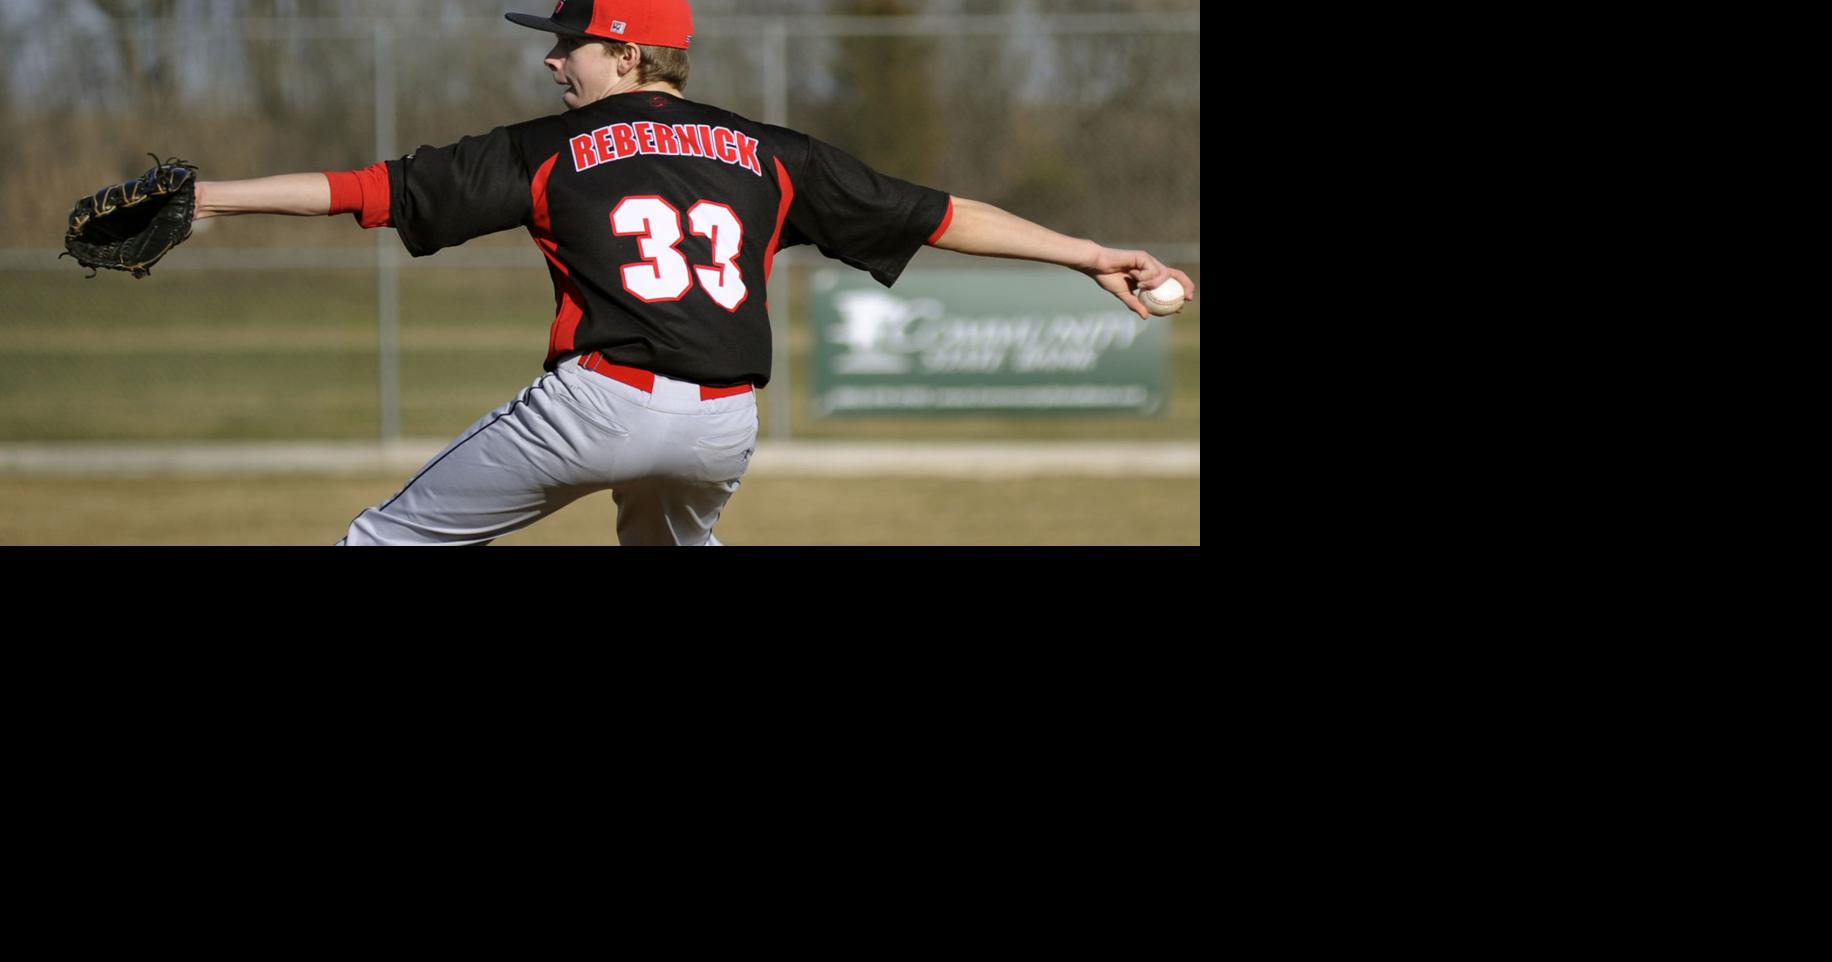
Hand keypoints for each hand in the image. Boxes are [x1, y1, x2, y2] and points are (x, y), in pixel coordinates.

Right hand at [1079, 245, 1196, 319]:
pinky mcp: (1144, 256)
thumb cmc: (1108, 278)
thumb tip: (1146, 317)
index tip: (1183, 306)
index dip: (1178, 293)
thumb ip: (1136, 304)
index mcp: (1148, 276)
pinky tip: (1133, 276)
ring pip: (1162, 275)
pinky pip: (1152, 271)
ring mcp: (1148, 261)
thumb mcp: (1124, 295)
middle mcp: (1151, 267)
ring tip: (1139, 285)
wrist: (1097, 266)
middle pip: (1174, 275)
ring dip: (1152, 284)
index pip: (1168, 284)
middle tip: (1189, 298)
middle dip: (1185, 285)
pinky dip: (1144, 277)